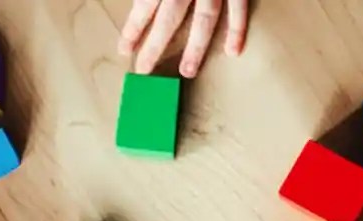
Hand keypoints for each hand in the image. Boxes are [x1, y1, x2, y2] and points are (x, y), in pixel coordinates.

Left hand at [119, 0, 248, 78]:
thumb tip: (142, 5)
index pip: (146, 4)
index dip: (134, 27)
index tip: (124, 50)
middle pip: (170, 16)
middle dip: (156, 44)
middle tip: (145, 69)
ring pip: (205, 18)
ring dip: (196, 47)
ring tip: (187, 71)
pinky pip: (239, 8)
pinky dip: (237, 29)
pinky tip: (232, 51)